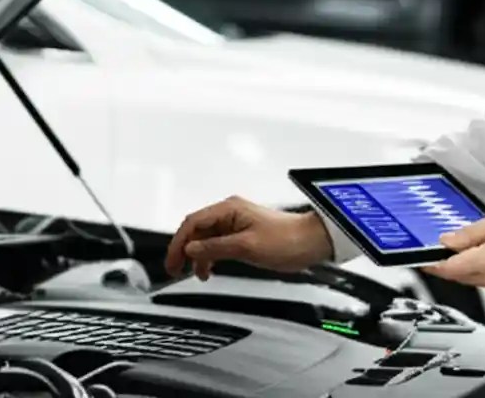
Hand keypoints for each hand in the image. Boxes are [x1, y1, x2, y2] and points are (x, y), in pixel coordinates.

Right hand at [165, 196, 332, 279]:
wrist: (312, 242)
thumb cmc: (285, 240)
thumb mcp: (246, 246)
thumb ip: (215, 248)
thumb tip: (190, 249)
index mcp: (229, 209)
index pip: (193, 223)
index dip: (178, 243)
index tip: (172, 262)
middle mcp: (230, 213)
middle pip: (197, 230)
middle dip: (184, 249)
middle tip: (176, 270)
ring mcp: (237, 223)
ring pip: (207, 238)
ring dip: (198, 255)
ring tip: (198, 274)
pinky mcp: (243, 234)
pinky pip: (219, 243)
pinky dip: (211, 256)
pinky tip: (210, 269)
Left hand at [422, 208, 484, 296]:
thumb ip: (471, 233)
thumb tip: (448, 241)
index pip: (449, 269)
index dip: (432, 266)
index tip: (421, 260)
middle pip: (460, 276)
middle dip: (448, 266)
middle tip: (440, 251)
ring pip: (475, 280)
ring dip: (467, 268)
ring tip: (467, 249)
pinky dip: (484, 272)